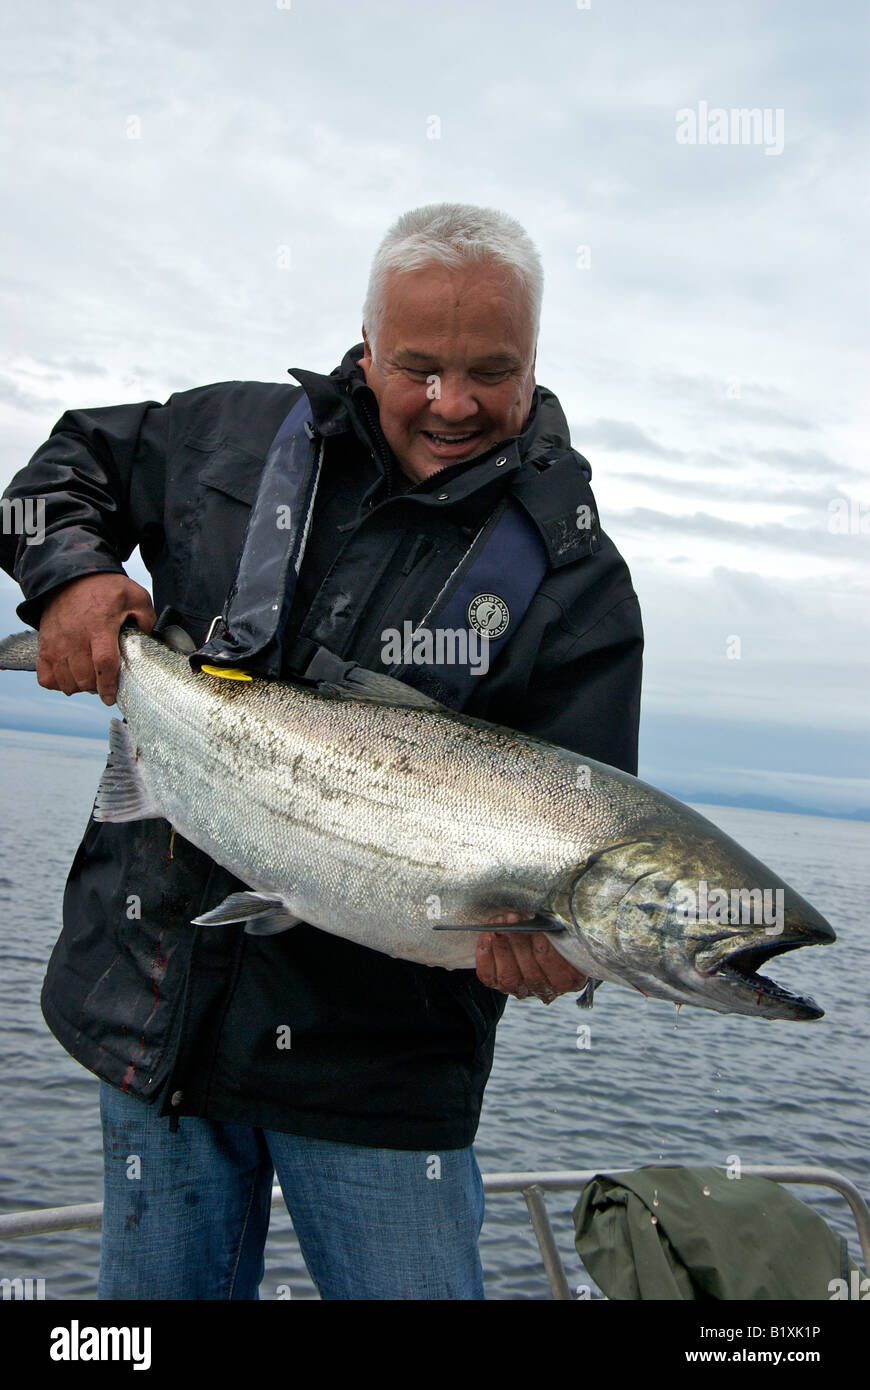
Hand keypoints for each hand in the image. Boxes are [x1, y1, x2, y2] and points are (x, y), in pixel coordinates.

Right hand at [37, 573, 156, 704]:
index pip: (104, 663)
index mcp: (99, 625)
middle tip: (104, 683)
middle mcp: (75, 636)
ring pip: (65, 681)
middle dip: (96, 687)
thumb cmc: (104, 588)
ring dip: (78, 687)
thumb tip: (150, 640)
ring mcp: (56, 642)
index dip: (108, 685)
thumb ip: (146, 619)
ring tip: (89, 680)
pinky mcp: (44, 645)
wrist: (71, 576)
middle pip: (84, 677)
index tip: (111, 697)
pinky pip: (45, 676)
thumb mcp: (134, 596)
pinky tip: (69, 678)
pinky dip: (56, 683)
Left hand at [476, 924, 587, 1003]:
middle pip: (533, 975)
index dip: (550, 957)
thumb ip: (562, 930)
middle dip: (521, 943)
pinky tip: (488, 935)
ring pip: (509, 978)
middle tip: (515, 919)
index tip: (541, 932)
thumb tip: (551, 918)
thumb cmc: (554, 931)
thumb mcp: (566, 930)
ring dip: (503, 947)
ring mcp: (520, 988)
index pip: (563, 978)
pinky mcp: (498, 984)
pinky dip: (486, 955)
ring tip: (501, 924)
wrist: (529, 934)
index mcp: (569, 980)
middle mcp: (545, 989)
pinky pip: (488, 975)